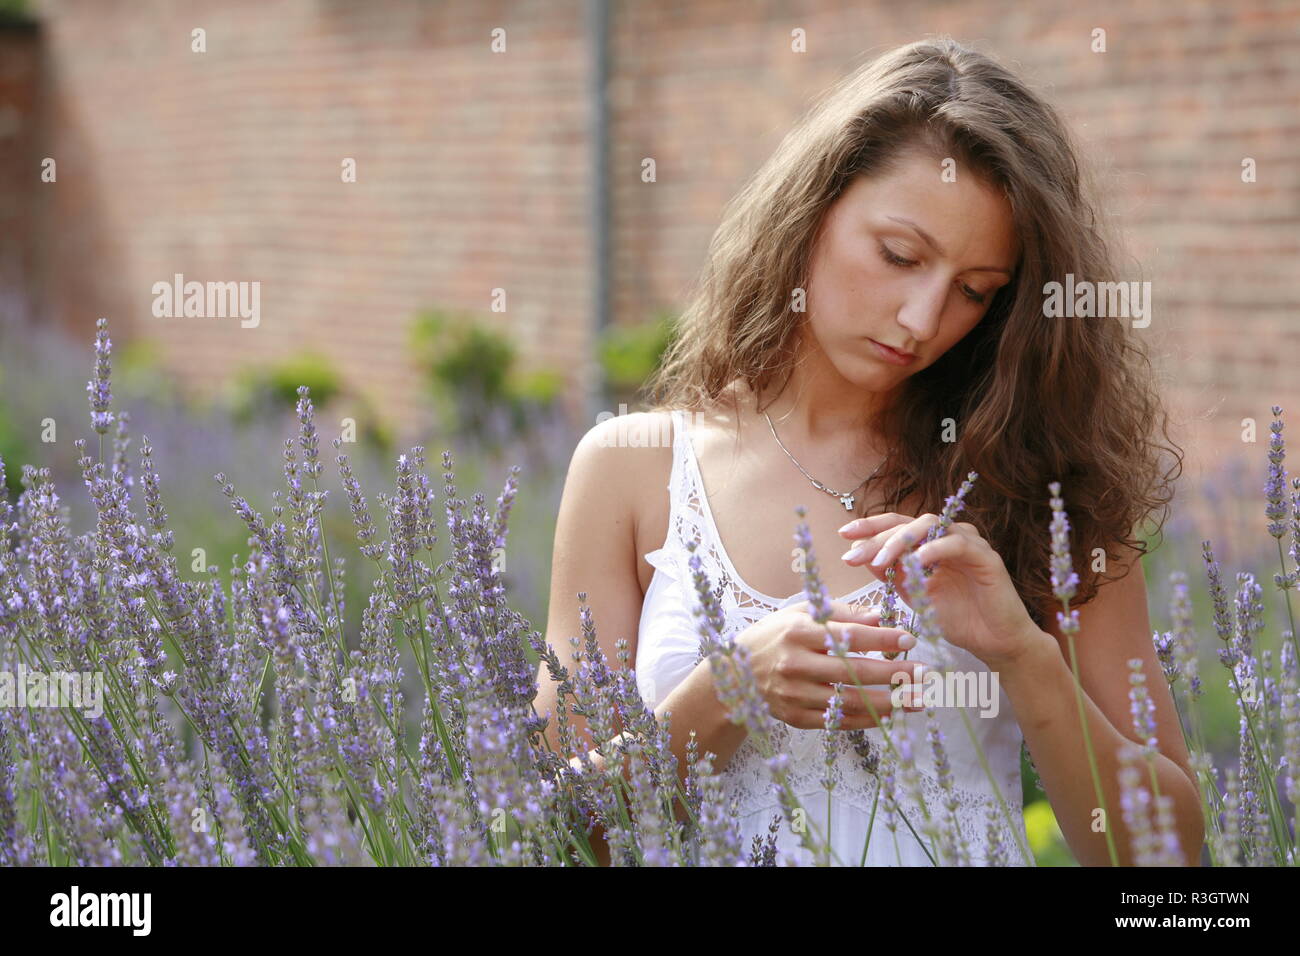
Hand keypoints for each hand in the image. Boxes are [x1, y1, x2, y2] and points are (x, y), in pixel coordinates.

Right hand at [733, 598, 927, 729]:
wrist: (734, 676)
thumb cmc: (773, 637)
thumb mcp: (799, 613)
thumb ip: (839, 613)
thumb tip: (879, 617)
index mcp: (797, 632)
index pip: (847, 636)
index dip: (881, 639)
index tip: (910, 640)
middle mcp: (795, 664)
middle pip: (852, 672)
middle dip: (894, 674)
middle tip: (925, 674)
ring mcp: (794, 694)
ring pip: (849, 701)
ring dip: (888, 703)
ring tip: (918, 700)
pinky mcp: (795, 717)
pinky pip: (838, 721)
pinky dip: (867, 719)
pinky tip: (891, 715)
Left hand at [839, 513, 1044, 671]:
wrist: (993, 644)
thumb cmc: (956, 618)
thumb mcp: (914, 594)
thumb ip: (893, 574)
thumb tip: (863, 555)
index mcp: (931, 543)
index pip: (897, 525)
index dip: (870, 526)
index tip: (844, 535)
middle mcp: (948, 537)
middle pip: (908, 522)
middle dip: (877, 537)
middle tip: (854, 555)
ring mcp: (969, 543)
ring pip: (930, 525)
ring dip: (900, 541)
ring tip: (880, 561)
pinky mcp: (986, 557)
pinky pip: (957, 544)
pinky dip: (934, 549)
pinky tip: (916, 561)